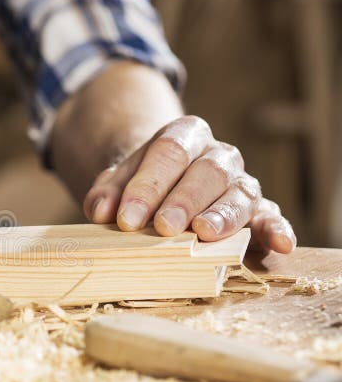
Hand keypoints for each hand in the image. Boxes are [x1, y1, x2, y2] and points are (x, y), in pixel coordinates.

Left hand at [82, 116, 295, 252]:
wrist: (161, 187)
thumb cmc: (139, 186)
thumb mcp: (115, 184)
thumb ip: (105, 194)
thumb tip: (102, 211)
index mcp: (184, 135)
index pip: (169, 152)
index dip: (148, 185)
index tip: (126, 219)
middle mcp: (218, 155)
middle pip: (207, 171)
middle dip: (184, 200)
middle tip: (163, 227)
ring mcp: (240, 182)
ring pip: (239, 193)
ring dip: (222, 216)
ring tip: (203, 234)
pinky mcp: (257, 210)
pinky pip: (270, 217)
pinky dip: (277, 230)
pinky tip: (280, 245)